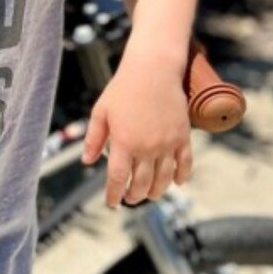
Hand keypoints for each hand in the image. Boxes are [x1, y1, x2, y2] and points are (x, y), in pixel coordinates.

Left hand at [82, 61, 192, 206]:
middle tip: (129, 199)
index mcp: (124, 142)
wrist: (153, 71)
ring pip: (164, 179)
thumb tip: (87, 161)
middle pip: (141, 183)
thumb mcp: (101, 112)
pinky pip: (185, 164)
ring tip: (149, 195)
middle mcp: (147, 147)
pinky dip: (181, 176)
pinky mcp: (183, 137)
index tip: (111, 202)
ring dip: (156, 191)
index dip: (113, 194)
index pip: (118, 178)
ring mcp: (167, 144)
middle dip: (134, 196)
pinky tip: (177, 183)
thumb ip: (93, 138)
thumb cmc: (122, 89)